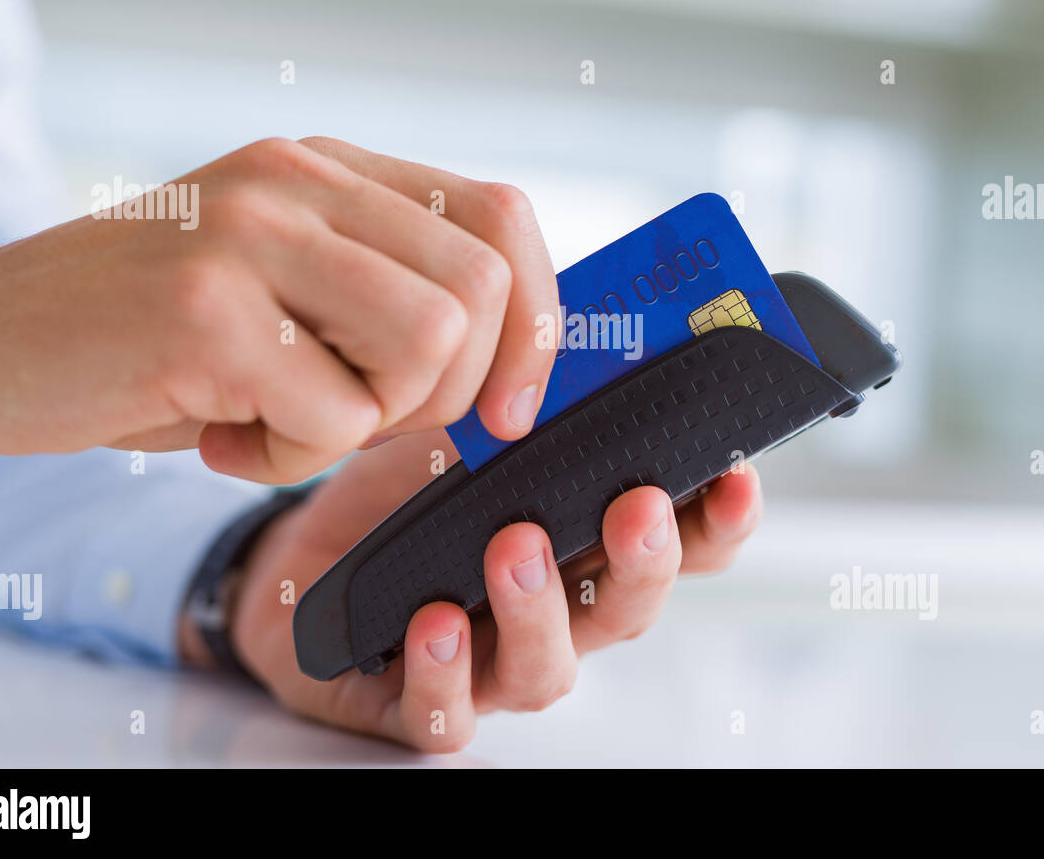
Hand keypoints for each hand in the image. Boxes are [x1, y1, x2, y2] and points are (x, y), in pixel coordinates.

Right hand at [0, 137, 556, 482]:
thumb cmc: (150, 339)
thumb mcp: (282, 292)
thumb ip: (385, 300)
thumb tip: (514, 375)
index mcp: (328, 169)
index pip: (500, 217)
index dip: (536, 323)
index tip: (512, 408)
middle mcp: (297, 180)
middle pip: (480, 291)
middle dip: (447, 396)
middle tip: (356, 418)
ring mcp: (250, 234)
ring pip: (429, 346)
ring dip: (368, 423)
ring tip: (282, 420)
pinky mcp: (205, 308)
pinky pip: (335, 415)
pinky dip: (291, 457)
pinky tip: (222, 437)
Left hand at [221, 430, 763, 751]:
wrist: (308, 558)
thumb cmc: (407, 494)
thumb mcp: (476, 427)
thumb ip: (535, 398)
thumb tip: (589, 331)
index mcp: (589, 544)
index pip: (684, 543)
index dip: (721, 518)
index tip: (736, 474)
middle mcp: (560, 612)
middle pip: (629, 607)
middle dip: (643, 560)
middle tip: (633, 508)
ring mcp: (494, 662)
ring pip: (548, 666)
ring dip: (540, 608)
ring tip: (515, 547)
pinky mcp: (422, 700)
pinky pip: (446, 712)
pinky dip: (444, 675)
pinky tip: (434, 623)